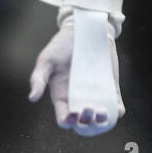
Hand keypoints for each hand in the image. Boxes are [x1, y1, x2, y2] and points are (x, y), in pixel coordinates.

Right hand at [28, 10, 123, 135]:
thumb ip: (38, 78)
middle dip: (87, 122)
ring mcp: (94, 94)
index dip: (68, 121)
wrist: (82, 30)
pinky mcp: (109, 87)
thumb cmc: (61, 45)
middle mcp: (78, 99)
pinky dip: (118, 110)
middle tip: (90, 109)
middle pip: (83, 123)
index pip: (64, 119)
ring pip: (99, 118)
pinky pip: (115, 104)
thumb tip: (32, 98)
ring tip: (104, 113)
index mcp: (61, 96)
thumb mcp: (47, 60)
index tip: (73, 113)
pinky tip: (119, 110)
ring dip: (102, 121)